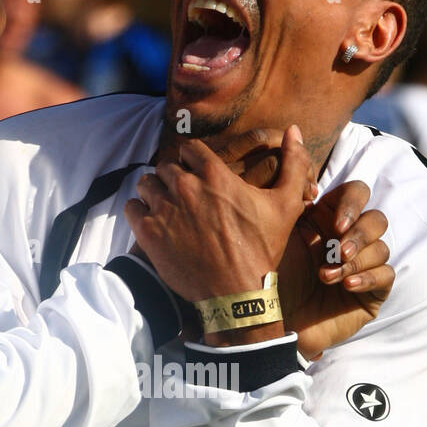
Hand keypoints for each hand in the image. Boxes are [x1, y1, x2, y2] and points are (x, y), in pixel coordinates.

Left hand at [125, 125, 312, 310]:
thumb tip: (294, 130)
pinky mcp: (148, 232)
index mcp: (215, 174)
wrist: (236, 295)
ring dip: (155, 193)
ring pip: (146, 184)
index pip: (189, 149)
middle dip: (174, 178)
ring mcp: (164, 209)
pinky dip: (139, 212)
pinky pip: (131, 207)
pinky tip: (154, 224)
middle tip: (184, 198)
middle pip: (166, 166)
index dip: (192, 161)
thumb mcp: (286, 205)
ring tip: (167, 210)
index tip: (196, 175)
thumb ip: (294, 164)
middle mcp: (186, 186)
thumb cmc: (261, 251)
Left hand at [280, 180, 393, 358]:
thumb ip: (293, 196)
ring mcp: (362, 266)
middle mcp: (348, 239)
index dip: (352, 204)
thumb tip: (305, 161)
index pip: (357, 194)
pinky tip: (347, 286)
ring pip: (381, 248)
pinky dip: (367, 277)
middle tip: (338, 251)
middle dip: (359, 234)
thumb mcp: (279, 233)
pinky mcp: (371, 292)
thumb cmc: (270, 278)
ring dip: (355, 260)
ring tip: (326, 277)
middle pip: (376, 220)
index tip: (335, 224)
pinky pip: (386, 275)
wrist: (269, 325)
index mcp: (328, 219)